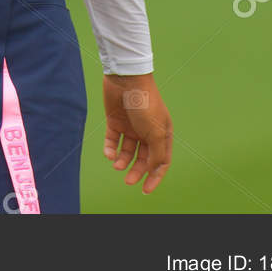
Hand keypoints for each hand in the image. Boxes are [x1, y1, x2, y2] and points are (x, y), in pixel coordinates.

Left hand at [102, 72, 171, 192]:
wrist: (126, 80)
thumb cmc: (146, 104)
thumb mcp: (156, 132)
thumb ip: (157, 153)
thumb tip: (153, 170)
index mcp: (162, 134)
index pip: (161, 161)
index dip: (155, 177)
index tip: (145, 190)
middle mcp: (147, 132)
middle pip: (143, 158)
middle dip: (136, 171)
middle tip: (128, 180)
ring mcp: (131, 127)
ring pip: (127, 151)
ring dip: (122, 161)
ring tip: (117, 165)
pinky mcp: (115, 121)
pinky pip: (112, 140)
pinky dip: (110, 149)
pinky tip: (109, 153)